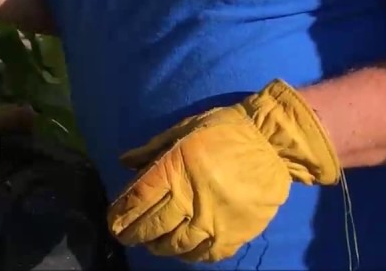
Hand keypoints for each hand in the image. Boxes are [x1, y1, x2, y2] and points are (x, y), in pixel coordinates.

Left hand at [107, 80, 340, 262]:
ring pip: (177, 243)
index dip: (122, 213)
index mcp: (175, 169)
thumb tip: (123, 162)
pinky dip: (191, 256)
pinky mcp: (236, 232)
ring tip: (151, 244)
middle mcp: (191, 198)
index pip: (139, 198)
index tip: (113, 221)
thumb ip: (152, 149)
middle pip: (154, 224)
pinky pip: (208, 253)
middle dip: (135, 233)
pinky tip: (182, 252)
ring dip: (159, 246)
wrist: (272, 143)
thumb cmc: (224, 131)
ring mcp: (214, 219)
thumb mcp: (182, 129)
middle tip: (125, 236)